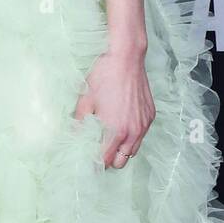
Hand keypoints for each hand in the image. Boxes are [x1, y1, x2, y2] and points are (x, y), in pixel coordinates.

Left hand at [73, 47, 154, 168]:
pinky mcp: (150, 116)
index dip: (94, 163)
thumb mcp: (85, 100)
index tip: (86, 161)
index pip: (105, 159)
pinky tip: (119, 126)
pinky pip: (141, 136)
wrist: (126, 59)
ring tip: (107, 140)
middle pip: (121, 161)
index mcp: (115, 130)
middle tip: (96, 151)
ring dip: (121, 151)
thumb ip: (80, 122)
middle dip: (108, 160)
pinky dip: (131, 137)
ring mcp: (144, 124)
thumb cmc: (104, 77)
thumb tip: (74, 136)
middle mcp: (133, 131)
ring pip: (133, 151)